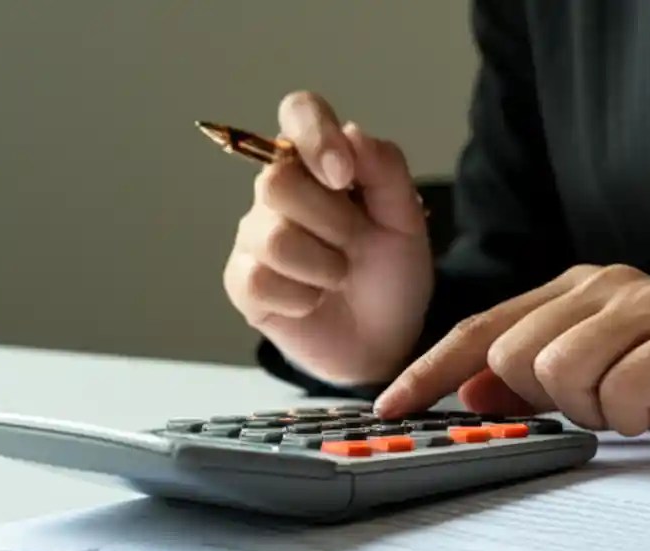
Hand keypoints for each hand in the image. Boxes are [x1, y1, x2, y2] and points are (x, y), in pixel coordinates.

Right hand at [223, 91, 432, 384]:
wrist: (384, 339)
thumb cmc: (391, 272)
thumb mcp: (406, 221)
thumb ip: (385, 171)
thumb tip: (351, 133)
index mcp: (319, 162)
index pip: (298, 111)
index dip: (314, 135)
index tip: (343, 176)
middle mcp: (279, 190)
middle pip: (276, 181)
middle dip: (332, 223)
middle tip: (357, 245)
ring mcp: (254, 235)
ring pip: (271, 237)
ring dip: (323, 266)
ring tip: (339, 277)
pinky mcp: (242, 281)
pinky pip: (259, 280)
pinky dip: (301, 298)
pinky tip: (313, 302)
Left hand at [374, 264, 649, 447]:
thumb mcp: (598, 383)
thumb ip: (536, 383)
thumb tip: (472, 393)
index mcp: (572, 293)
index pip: (482, 329)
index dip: (431, 370)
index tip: (391, 405)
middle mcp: (603, 286)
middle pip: (515, 353)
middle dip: (547, 399)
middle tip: (601, 405)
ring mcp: (647, 303)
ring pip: (561, 370)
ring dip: (595, 410)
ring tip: (637, 405)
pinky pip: (624, 389)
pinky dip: (636, 415)